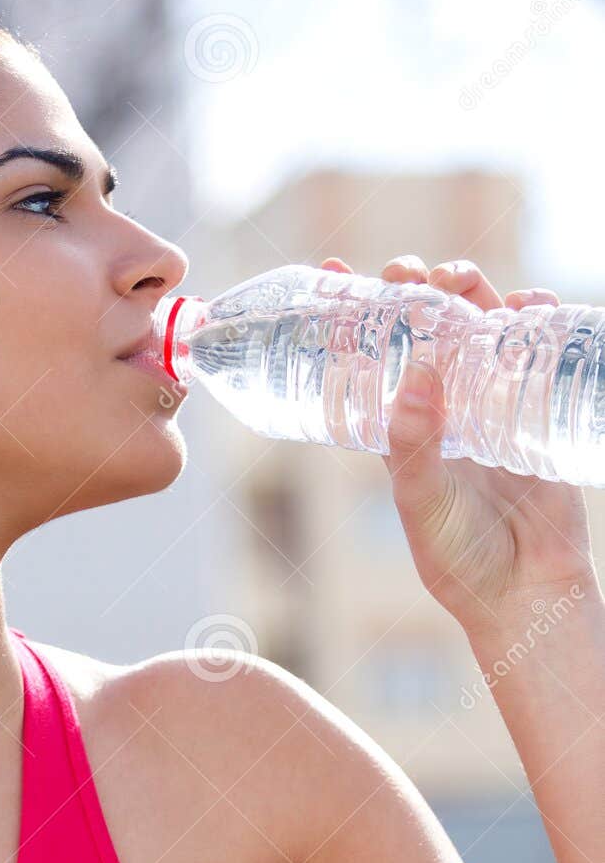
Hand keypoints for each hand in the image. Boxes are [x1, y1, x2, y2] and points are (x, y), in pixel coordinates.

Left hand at [320, 254, 598, 630]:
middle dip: (413, 289)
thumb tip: (414, 368)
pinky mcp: (532, 408)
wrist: (528, 590)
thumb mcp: (423, 503)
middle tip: (405, 272)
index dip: (348, 314)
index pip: (365, 360)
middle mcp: (440, 410)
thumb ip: (414, 443)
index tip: (330, 272)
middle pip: (421, 330)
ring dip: (468, 292)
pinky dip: (531, 316)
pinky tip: (528, 302)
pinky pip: (530, 348)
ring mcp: (487, 404)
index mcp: (398, 431)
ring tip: (458, 277)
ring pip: (474, 328)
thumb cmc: (462, 559)